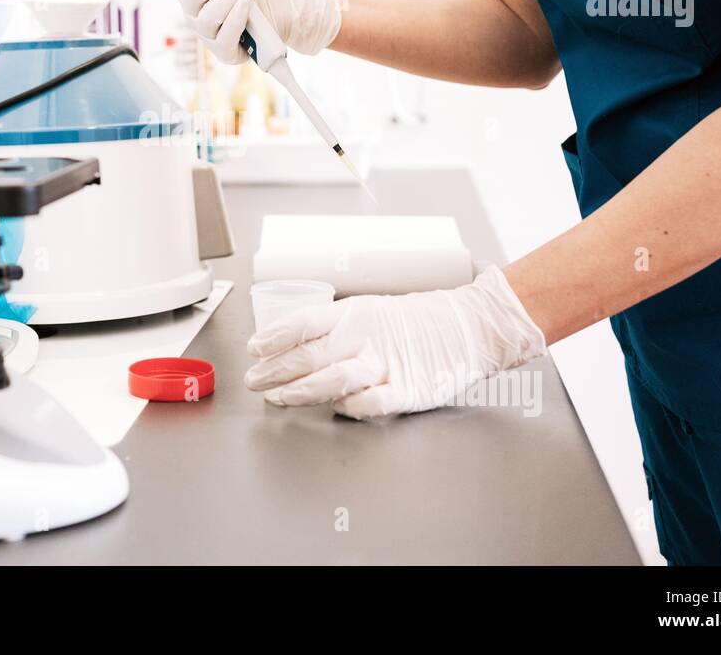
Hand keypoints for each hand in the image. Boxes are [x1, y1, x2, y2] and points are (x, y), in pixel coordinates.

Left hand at [243, 266, 546, 418]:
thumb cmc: (413, 321)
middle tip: (253, 380)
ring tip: (278, 398)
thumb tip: (288, 345)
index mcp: (355, 313)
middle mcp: (366, 337)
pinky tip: (332, 408)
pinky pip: (370, 402)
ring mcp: (387, 364)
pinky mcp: (407, 390)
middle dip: (276, 369)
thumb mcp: (369, 312)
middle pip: (310, 354)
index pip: (305, 321)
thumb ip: (334, 329)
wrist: (467, 327)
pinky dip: (348, 406)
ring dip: (301, 390)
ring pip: (334, 379)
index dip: (275, 335)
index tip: (253, 348)